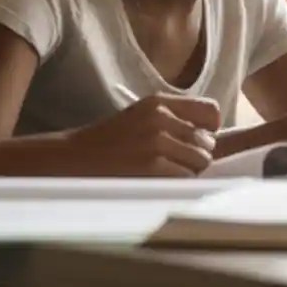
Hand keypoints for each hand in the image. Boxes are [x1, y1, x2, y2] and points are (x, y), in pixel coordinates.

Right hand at [61, 93, 221, 176]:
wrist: (73, 159)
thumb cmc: (109, 143)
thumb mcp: (141, 118)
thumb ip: (174, 121)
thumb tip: (212, 137)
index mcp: (159, 102)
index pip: (210, 110)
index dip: (210, 130)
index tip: (199, 141)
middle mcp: (160, 117)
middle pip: (208, 142)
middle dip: (197, 156)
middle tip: (174, 163)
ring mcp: (156, 141)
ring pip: (201, 162)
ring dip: (188, 172)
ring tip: (164, 172)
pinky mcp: (152, 166)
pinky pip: (186, 178)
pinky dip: (177, 184)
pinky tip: (157, 181)